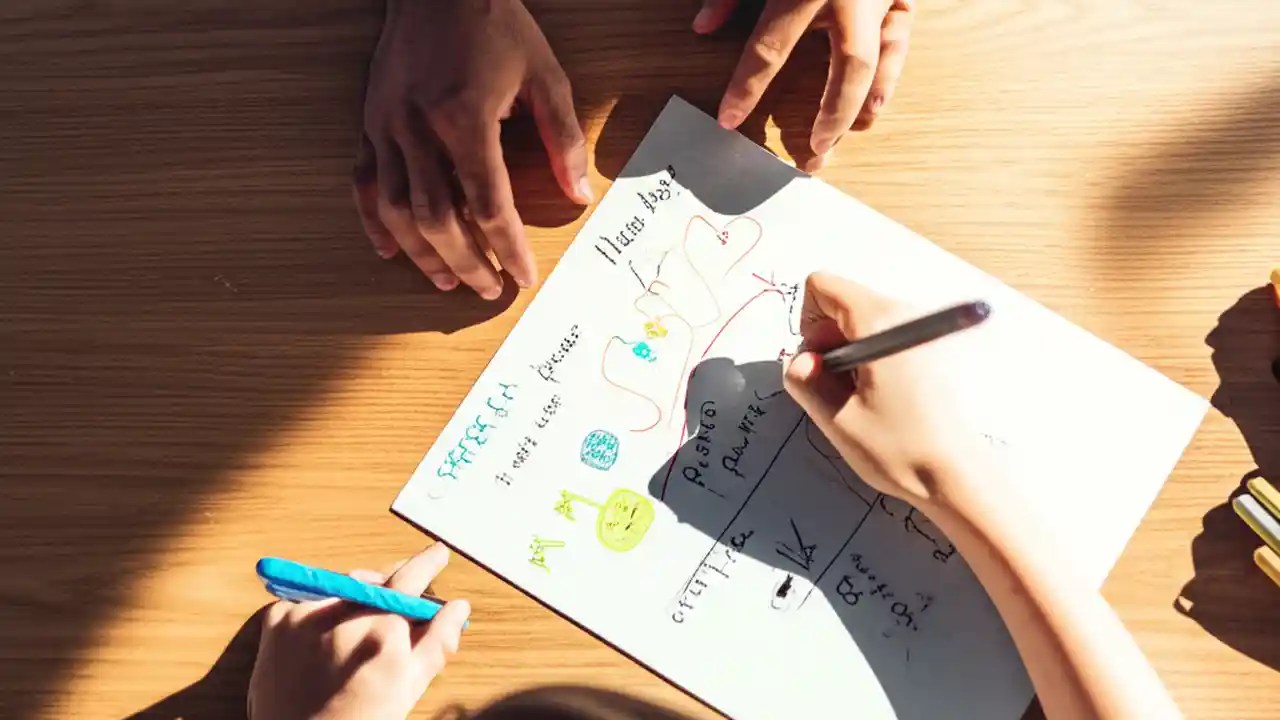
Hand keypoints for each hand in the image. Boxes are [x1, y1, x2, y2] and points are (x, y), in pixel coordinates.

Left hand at [248, 544, 470, 719]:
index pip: (410, 579)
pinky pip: (308, 599)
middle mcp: (342, 614)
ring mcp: (304, 614)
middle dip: (390, 586)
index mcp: (381, 631)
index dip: (427, 563)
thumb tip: (459, 607)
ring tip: (358, 628)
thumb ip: (437, 642)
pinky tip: (326, 634)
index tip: (438, 552)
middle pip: (375, 581)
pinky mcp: (276, 619)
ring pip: (342, 587)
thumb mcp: (407, 688)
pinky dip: (321, 609)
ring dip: (356, 597)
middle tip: (399, 601)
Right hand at [355, 0, 591, 298]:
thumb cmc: (494, 23)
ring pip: (397, 210)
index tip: (523, 276)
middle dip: (466, 263)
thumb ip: (563, 137)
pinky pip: (364, 183)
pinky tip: (389, 251)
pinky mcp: (369, 121)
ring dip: (422, 254)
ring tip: (447, 280)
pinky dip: (374, 222)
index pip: (489, 204)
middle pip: (439, 219)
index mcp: (465, 118)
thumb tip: (578, 194)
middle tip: (489, 289)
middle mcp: (418, 128)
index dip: (508, 248)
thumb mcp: (545, 74)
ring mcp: (387, 127)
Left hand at [693, 0, 913, 166]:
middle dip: (829, 116)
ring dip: (863, 106)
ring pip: (883, 60)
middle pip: (846, 67)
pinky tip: (875, 107)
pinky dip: (889, 76)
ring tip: (842, 140)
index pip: (770, 47)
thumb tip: (702, 29)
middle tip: (809, 157)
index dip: (747, 88)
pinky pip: (901, 40)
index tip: (729, 121)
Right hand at [783, 273, 994, 513]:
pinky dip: (870, 361)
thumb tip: (801, 362)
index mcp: (880, 322)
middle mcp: (904, 314)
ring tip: (862, 399)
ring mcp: (921, 330)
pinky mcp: (930, 348)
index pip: (823, 286)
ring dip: (849, 356)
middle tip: (840, 390)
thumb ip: (805, 381)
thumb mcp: (836, 418)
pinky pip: (883, 338)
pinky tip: (882, 399)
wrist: (955, 477)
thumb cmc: (898, 449)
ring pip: (861, 324)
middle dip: (828, 342)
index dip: (809, 324)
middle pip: (843, 304)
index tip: (821, 365)